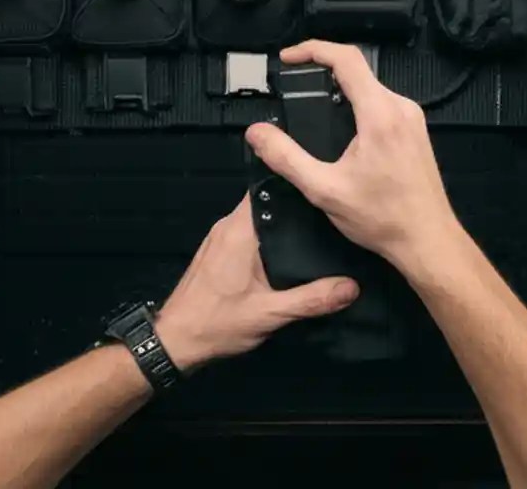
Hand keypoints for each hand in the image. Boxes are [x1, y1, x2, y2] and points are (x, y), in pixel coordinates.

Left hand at [155, 195, 358, 370]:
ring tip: (318, 228)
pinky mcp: (217, 253)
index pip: (268, 188)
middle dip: (296, 206)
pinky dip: (268, 238)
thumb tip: (352, 287)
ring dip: (282, 223)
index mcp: (239, 230)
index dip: (296, 185)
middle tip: (331, 211)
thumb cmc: (217, 323)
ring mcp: (220, 239)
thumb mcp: (269, 314)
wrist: (174, 342)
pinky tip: (291, 250)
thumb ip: (311, 299)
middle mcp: (227, 226)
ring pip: (257, 218)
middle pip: (266, 202)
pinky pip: (248, 233)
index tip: (323, 186)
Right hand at [244, 40, 461, 268]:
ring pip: (370, 88)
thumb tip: (257, 134)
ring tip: (313, 109)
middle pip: (358, 71)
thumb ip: (286, 158)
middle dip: (323, 73)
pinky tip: (342, 132)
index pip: (347, 59)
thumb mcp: (324, 189)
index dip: (313, 49)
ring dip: (341, 91)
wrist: (427, 241)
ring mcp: (412, 119)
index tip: (288, 58)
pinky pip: (382, 104)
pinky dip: (357, 106)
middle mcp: (401, 108)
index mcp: (380, 114)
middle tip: (294, 85)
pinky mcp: (415, 131)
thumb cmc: (384, 218)